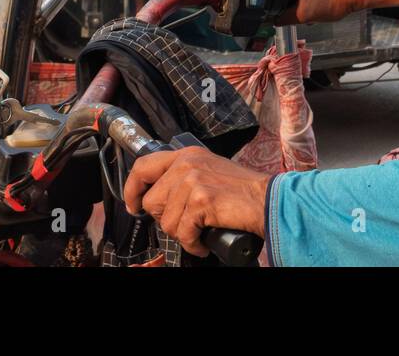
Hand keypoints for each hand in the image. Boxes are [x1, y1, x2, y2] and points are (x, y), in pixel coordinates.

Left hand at [123, 148, 269, 257]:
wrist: (266, 200)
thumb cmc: (242, 190)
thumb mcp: (208, 169)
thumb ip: (183, 176)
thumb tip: (159, 196)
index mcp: (186, 155)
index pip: (143, 167)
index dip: (132, 189)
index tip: (133, 205)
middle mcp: (186, 164)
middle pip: (151, 202)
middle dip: (165, 220)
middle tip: (186, 222)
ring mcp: (192, 181)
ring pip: (165, 221)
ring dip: (182, 233)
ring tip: (199, 230)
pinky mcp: (200, 201)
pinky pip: (182, 233)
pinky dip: (194, 243)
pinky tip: (204, 240)